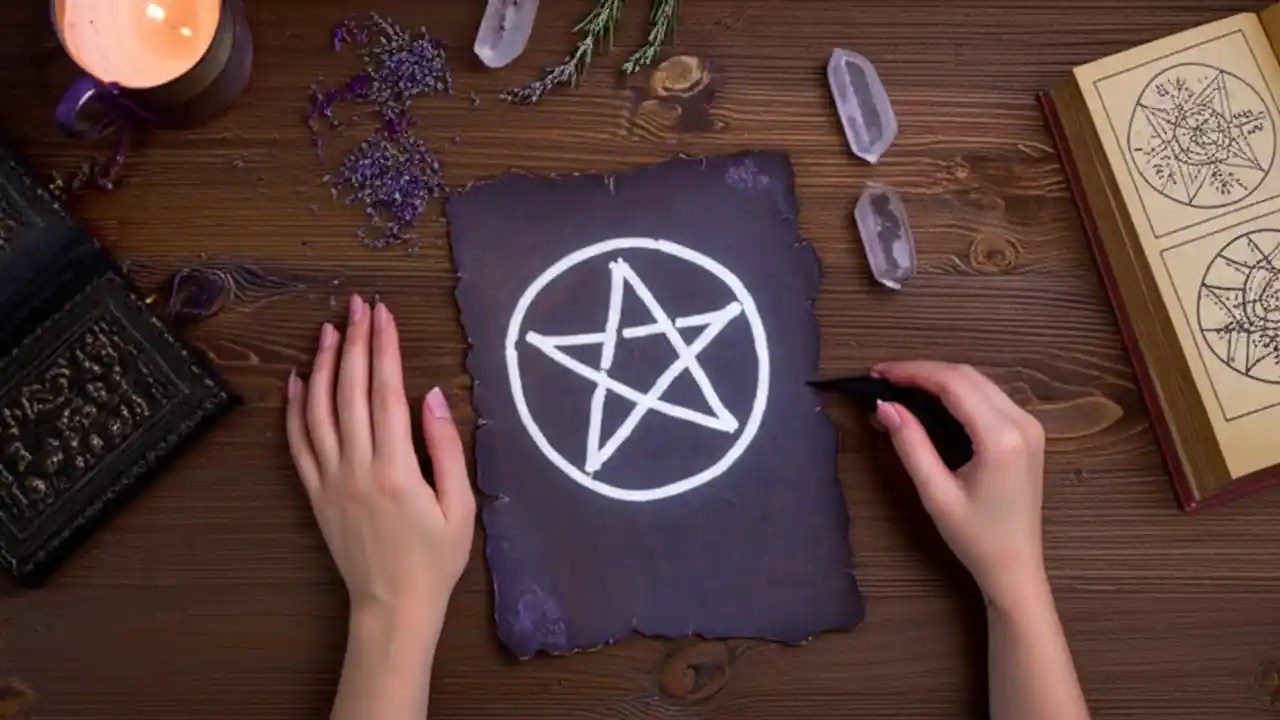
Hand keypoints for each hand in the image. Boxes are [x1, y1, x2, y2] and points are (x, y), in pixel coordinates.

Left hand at [284, 294, 475, 631]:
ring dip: (323, 366)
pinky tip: (297, 379)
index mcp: (397, 469)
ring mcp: (329, 480)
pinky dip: (294, 408)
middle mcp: (356, 468)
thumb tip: (432, 396)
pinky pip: (297, 444)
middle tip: (357, 305)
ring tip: (328, 329)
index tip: (383, 313)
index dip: (384, 348)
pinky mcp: (314, 494)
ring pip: (318, 411)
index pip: (387, 393)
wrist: (392, 607)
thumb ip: (447, 448)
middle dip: (355, 343)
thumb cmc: (436, 560)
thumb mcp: (460, 506)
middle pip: (351, 392)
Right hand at [873, 361, 1046, 611]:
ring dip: (939, 378)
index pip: (953, 383)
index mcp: (1002, 438)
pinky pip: (989, 396)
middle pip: (967, 375)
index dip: (913, 371)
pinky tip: (929, 399)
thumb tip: (884, 405)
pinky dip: (956, 391)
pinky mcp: (1028, 432)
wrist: (1016, 566)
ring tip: (900, 386)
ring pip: (979, 381)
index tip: (877, 373)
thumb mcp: (936, 494)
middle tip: (882, 377)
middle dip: (922, 370)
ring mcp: (1029, 425)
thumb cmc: (974, 537)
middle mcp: (1022, 423)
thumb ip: (911, 445)